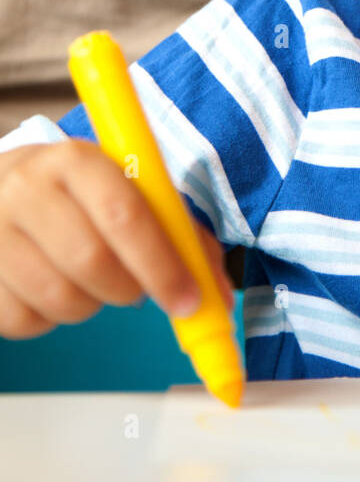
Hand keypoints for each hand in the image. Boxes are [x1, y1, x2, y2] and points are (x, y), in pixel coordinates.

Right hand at [0, 139, 234, 338]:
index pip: (124, 214)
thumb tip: (215, 296)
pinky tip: (49, 286)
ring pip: (58, 299)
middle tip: (136, 289)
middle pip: (91, 263)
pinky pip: (23, 322)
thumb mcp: (127, 189)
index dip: (161, 265)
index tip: (186, 300)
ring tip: (88, 279)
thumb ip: (178, 235)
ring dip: (89, 305)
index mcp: (76, 159)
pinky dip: (48, 319)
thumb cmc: (79, 195)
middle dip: (128, 290)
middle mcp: (27, 187)